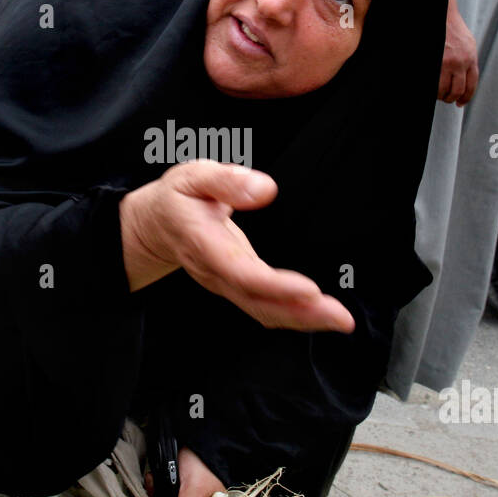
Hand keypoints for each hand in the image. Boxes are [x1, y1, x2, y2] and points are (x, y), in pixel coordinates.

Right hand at [119, 160, 353, 331]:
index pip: (241, 271)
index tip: (309, 290)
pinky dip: (294, 316)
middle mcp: (215, 272)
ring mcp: (225, 284)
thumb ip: (227, 180)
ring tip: (341, 321)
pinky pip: (265, 309)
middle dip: (301, 313)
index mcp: (204, 244)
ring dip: (303, 320)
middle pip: (258, 301)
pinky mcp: (236, 287)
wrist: (155, 225)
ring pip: (263, 311)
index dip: (275, 285)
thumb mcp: (194, 176)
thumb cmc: (178, 198)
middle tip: (342, 319)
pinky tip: (320, 316)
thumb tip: (266, 189)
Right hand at [441, 0, 478, 104]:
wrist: (444, 16)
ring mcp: (447, 62)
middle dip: (452, 99)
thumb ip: (469, 60)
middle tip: (447, 100)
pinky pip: (435, 82)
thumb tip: (468, 77)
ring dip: (441, 95)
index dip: (466, 97)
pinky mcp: (437, 63)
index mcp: (471, 58)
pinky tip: (433, 89)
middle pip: (458, 90)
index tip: (461, 103)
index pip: (472, 84)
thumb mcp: (469, 44)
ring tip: (438, 95)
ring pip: (444, 89)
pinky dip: (433, 89)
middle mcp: (461, 62)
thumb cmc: (453, 28)